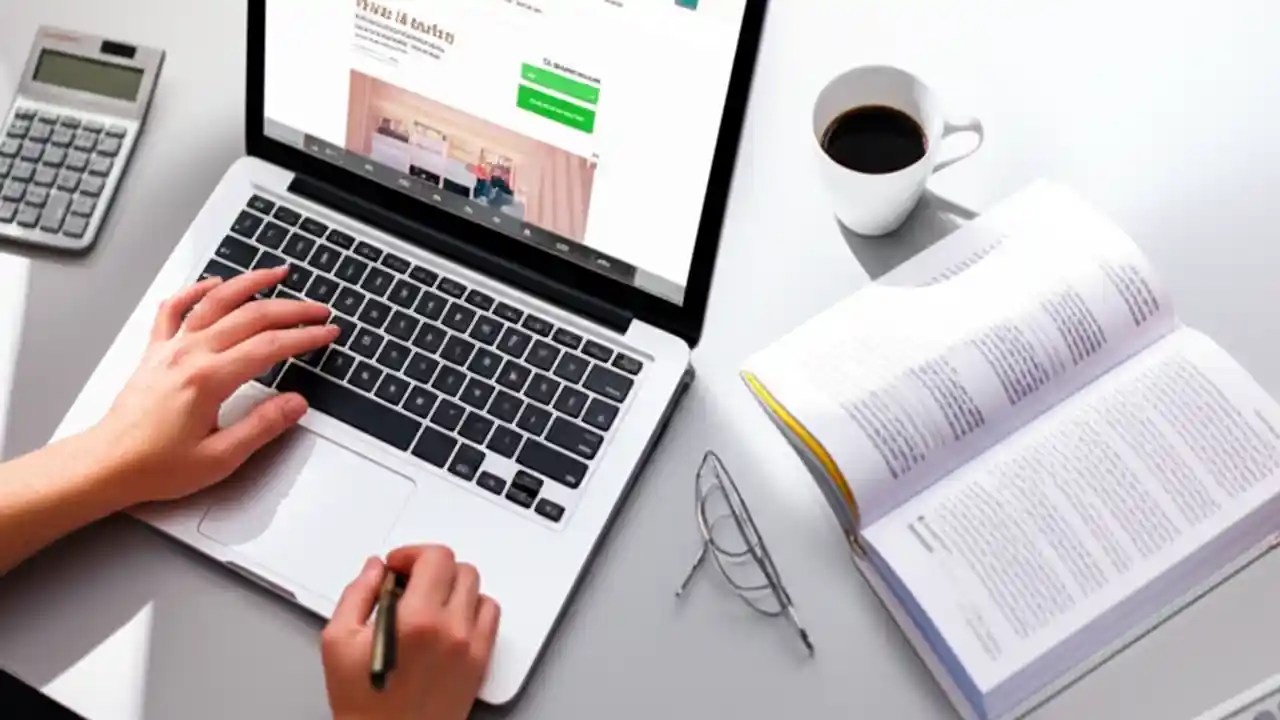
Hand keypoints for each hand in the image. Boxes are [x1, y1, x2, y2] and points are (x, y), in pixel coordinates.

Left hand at [87, 267, 338, 506]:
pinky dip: (196, 290)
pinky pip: (174, 308)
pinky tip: (213, 282)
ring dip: (250, 282)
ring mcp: (170, 348)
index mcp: (208, 379)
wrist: (107, 465)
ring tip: (277, 273)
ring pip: (216, 301)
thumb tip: (296, 403)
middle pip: (250, 316)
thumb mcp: (220, 458)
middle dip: (291, 309)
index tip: (326, 333)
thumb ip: (262, 426)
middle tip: (318, 310)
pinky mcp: (155, 351)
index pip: (269, 346)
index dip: (304, 336)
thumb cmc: (155, 465)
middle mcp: (189, 355)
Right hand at [322, 546, 500, 719]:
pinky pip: (490, 616)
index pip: (436, 557)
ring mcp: (471, 646)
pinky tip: (449, 619)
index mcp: (417, 620)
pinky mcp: (481, 662)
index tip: (397, 566)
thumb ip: (357, 594)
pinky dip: (472, 609)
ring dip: (453, 587)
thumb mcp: (338, 642)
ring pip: (477, 589)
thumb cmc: (363, 704)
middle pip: (459, 568)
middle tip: (408, 583)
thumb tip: (375, 568)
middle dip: (431, 568)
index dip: (413, 553)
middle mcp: (451, 629)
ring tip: (428, 602)